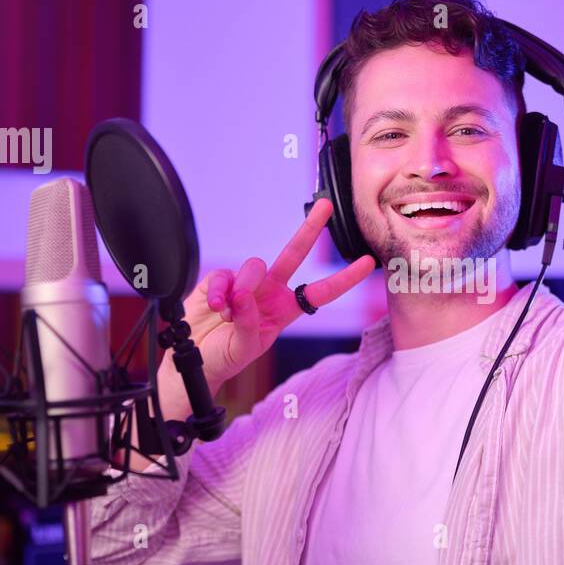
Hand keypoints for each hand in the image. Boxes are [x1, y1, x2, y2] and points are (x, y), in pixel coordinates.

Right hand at [162, 198, 375, 401]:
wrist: (196, 358)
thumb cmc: (226, 356)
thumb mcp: (244, 348)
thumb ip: (247, 323)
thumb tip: (244, 295)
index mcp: (286, 309)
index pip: (320, 292)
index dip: (344, 278)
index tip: (367, 262)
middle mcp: (270, 291)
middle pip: (293, 254)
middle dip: (310, 229)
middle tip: (324, 206)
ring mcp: (245, 283)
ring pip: (254, 266)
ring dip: (242, 289)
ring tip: (227, 314)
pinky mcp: (220, 279)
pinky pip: (223, 275)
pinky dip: (218, 291)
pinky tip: (213, 306)